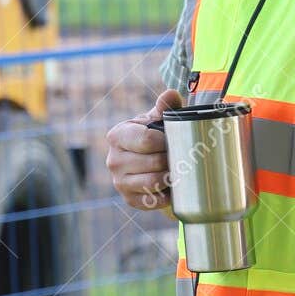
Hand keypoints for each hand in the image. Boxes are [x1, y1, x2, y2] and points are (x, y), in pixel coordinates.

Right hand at [104, 89, 183, 217]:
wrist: (144, 159)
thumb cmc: (151, 135)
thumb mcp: (156, 119)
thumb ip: (165, 106)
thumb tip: (171, 95)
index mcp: (117, 136)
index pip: (146, 140)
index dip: (166, 141)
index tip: (174, 139)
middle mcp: (113, 160)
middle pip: (154, 162)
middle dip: (172, 159)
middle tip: (181, 156)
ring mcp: (119, 182)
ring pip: (153, 182)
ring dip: (170, 177)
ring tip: (177, 169)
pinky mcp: (128, 199)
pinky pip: (153, 201)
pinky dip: (166, 195)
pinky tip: (171, 187)